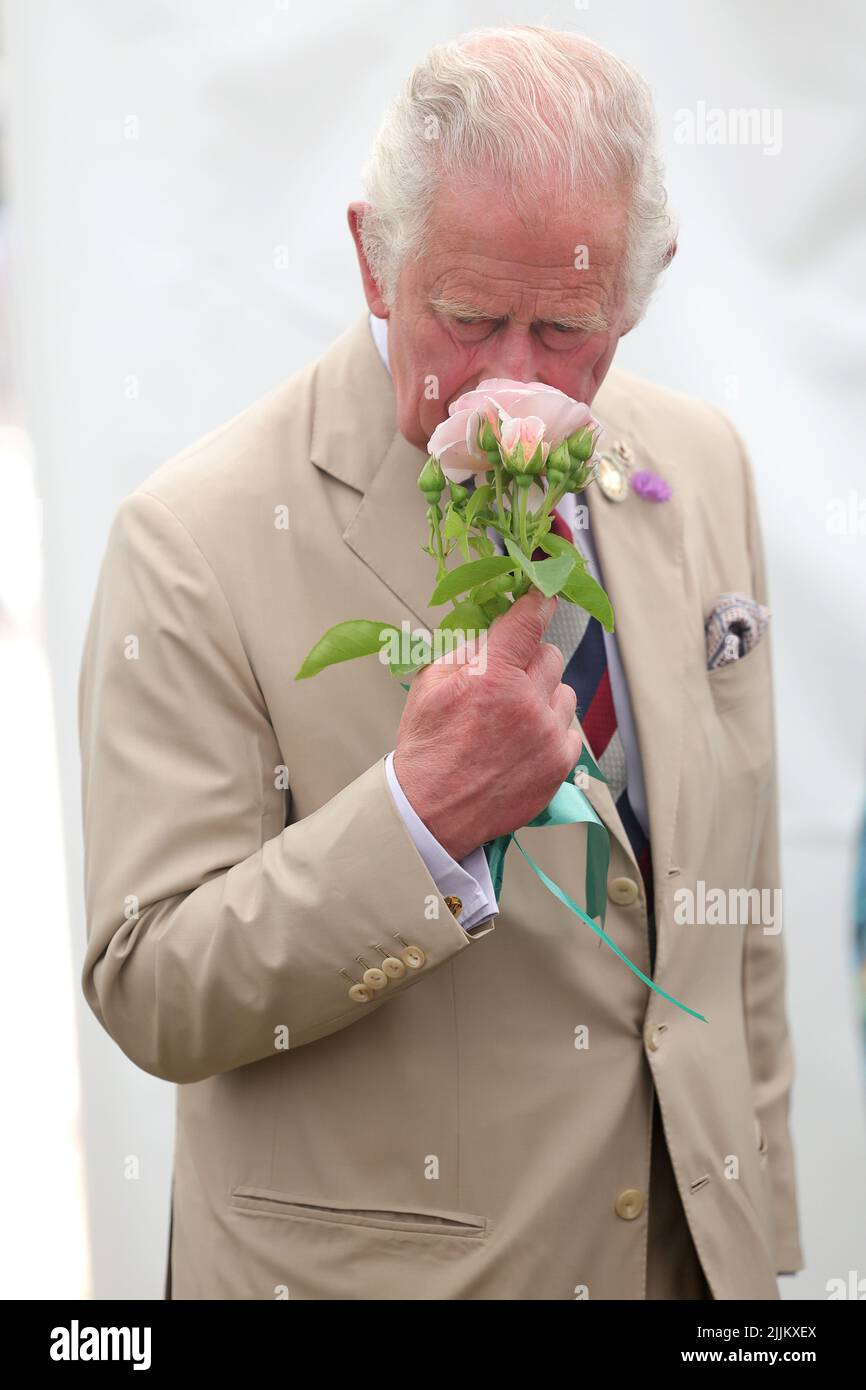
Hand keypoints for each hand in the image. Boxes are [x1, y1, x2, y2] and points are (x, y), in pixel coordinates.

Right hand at [393, 588, 581, 861]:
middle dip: (529, 661)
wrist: (432, 812)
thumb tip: (495, 632)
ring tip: (512, 721)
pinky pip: (570, 729)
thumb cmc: (427, 749)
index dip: (540, 600)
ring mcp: (548, 734)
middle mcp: (527, 702)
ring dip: (543, 697)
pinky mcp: (560, 763)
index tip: (546, 591)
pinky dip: (552, 730)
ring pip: (563, 691)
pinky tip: (524, 743)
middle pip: (550, 655)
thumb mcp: (430, 684)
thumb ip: (467, 651)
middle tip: (504, 682)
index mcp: (492, 676)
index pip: (529, 621)